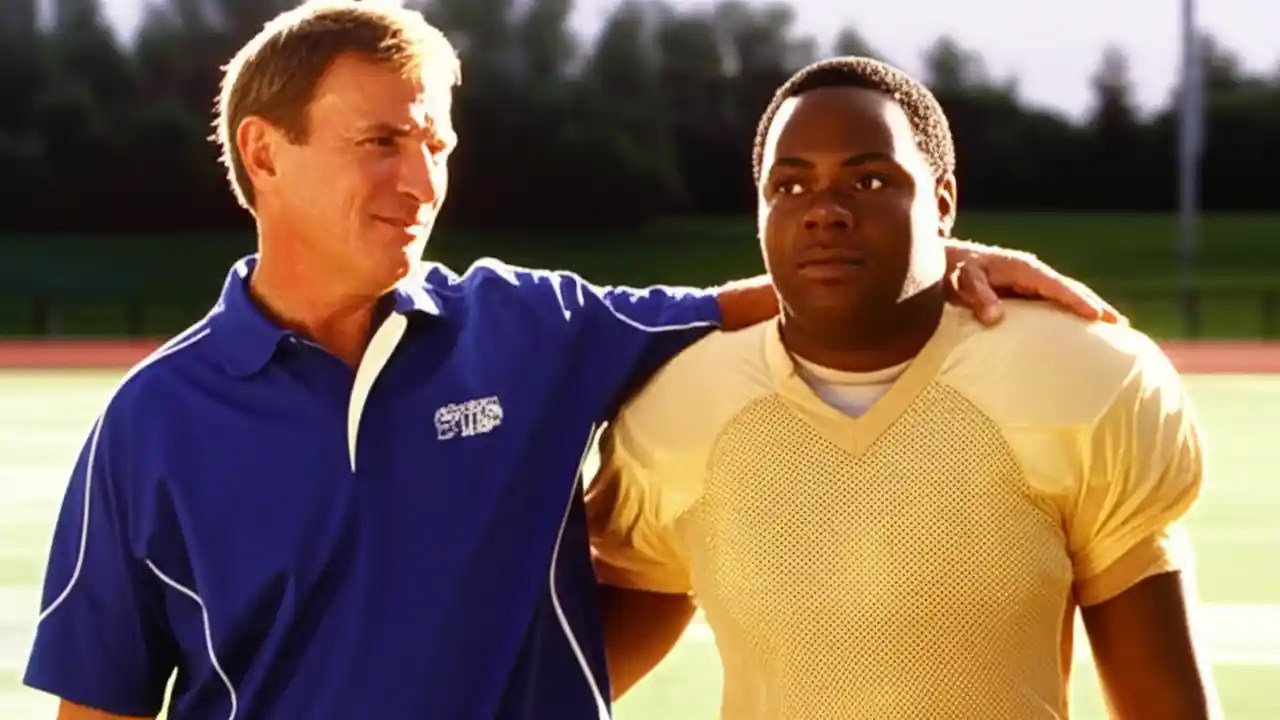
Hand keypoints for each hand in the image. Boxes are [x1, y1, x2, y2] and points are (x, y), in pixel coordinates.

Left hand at [944, 238, 1124, 325]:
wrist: (944, 263)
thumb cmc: (953, 269)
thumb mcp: (964, 278)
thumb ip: (978, 295)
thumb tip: (995, 317)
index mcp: (1024, 269)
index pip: (1057, 286)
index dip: (1077, 300)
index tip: (1098, 316)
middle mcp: (1033, 275)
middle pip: (1071, 291)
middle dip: (1096, 307)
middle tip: (1121, 326)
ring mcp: (1031, 286)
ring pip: (1065, 300)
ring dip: (1088, 313)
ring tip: (1114, 333)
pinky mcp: (1025, 297)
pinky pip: (1052, 308)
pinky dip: (1070, 318)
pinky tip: (1081, 335)